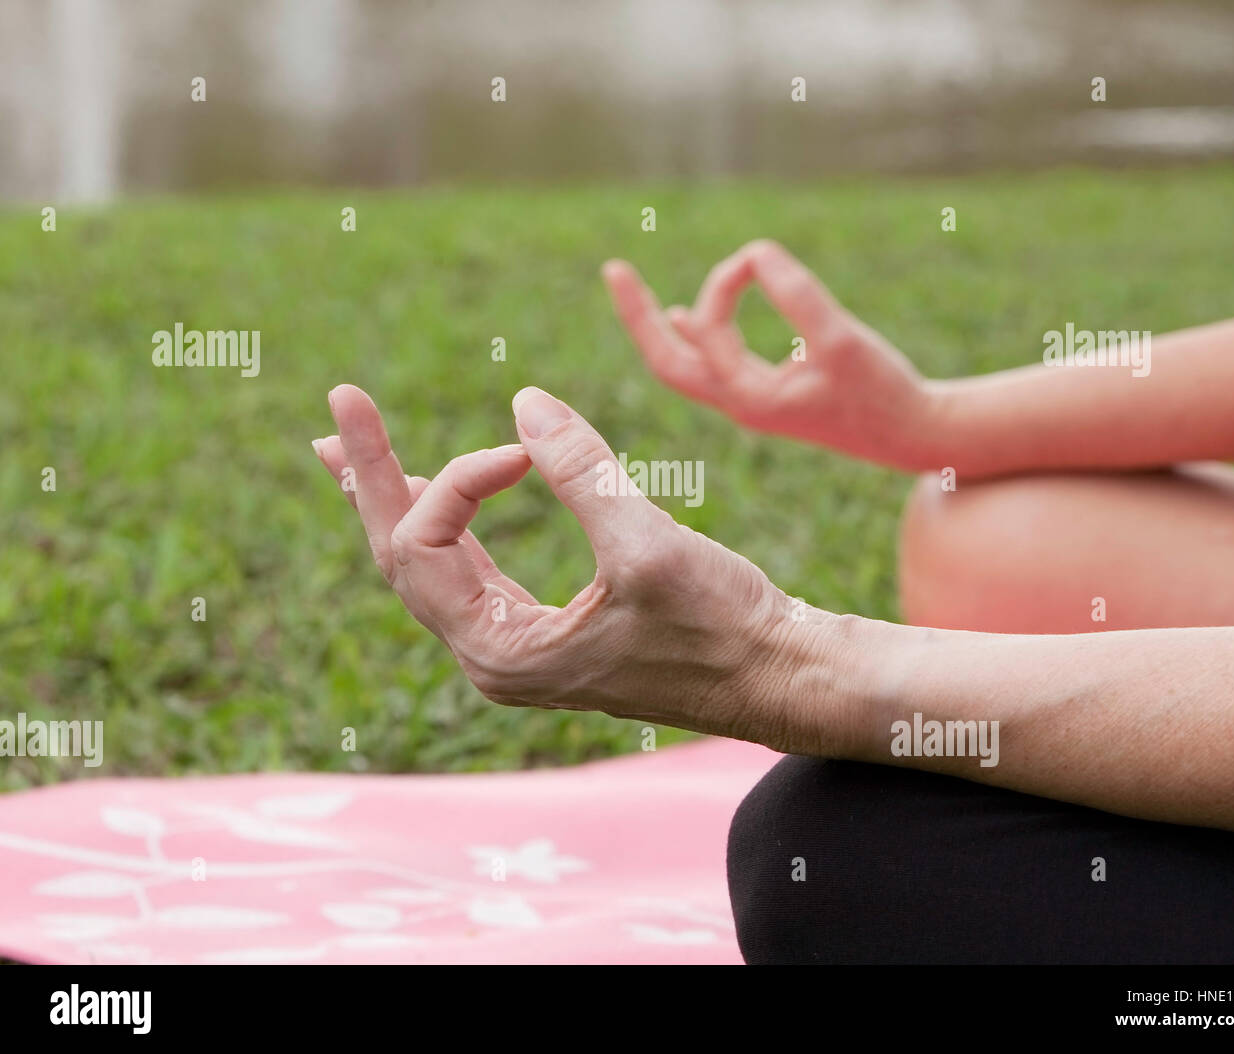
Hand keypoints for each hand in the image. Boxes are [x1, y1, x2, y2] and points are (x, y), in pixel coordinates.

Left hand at [312, 383, 844, 752]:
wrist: (778, 672)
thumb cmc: (722, 624)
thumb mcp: (648, 546)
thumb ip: (580, 470)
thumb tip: (522, 400)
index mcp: (502, 651)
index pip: (430, 541)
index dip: (466, 475)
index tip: (527, 450)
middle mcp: (494, 657)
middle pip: (402, 556)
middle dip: (373, 479)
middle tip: (339, 409)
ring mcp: (516, 648)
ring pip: (432, 565)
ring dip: (399, 499)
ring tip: (351, 449)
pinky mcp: (545, 630)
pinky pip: (470, 573)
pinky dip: (449, 523)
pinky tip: (438, 494)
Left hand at [603, 239, 941, 468]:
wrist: (915, 436)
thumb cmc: (884, 393)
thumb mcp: (840, 340)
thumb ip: (798, 296)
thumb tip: (754, 254)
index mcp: (747, 399)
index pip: (707, 329)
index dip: (724, 284)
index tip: (757, 259)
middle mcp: (740, 404)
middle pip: (667, 361)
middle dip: (638, 317)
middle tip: (613, 270)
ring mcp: (752, 403)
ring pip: (687, 366)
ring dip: (660, 329)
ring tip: (632, 293)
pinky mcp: (770, 396)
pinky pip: (713, 367)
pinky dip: (695, 337)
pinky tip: (683, 317)